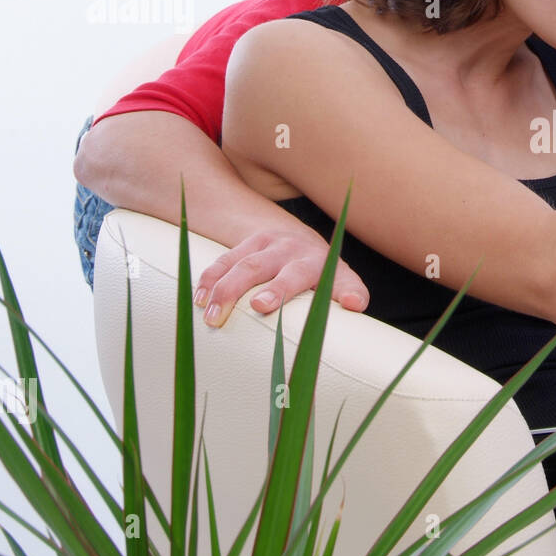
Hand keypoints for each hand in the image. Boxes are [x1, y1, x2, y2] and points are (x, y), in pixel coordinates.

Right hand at [193, 227, 369, 327]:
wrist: (295, 239)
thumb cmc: (319, 272)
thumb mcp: (339, 280)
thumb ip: (350, 292)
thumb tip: (355, 305)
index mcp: (326, 265)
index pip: (340, 279)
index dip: (345, 291)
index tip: (350, 304)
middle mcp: (299, 252)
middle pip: (287, 271)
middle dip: (275, 289)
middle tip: (260, 307)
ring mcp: (270, 245)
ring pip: (248, 265)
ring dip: (228, 289)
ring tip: (213, 316)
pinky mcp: (246, 244)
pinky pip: (224, 261)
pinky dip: (210, 280)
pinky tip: (199, 300)